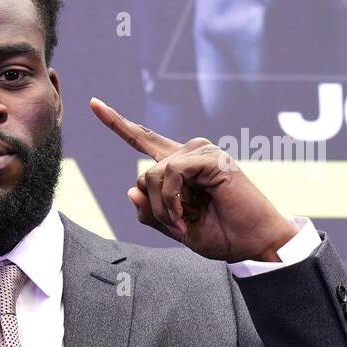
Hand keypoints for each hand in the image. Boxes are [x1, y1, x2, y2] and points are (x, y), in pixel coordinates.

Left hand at [90, 97, 298, 263]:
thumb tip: (130, 191)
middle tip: (176, 227)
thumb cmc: (221, 234)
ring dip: (162, 207)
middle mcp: (190, 153)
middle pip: (145, 172)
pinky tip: (183, 215)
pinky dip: (170, 199)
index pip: (143, 140)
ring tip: (182, 223)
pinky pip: (171, 173)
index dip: (117, 123)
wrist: (254, 243)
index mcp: (180, 167)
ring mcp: (202, 152)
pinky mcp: (211, 158)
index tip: (93, 104)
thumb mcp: (174, 227)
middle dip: (153, 207)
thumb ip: (150, 212)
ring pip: (154, 174)